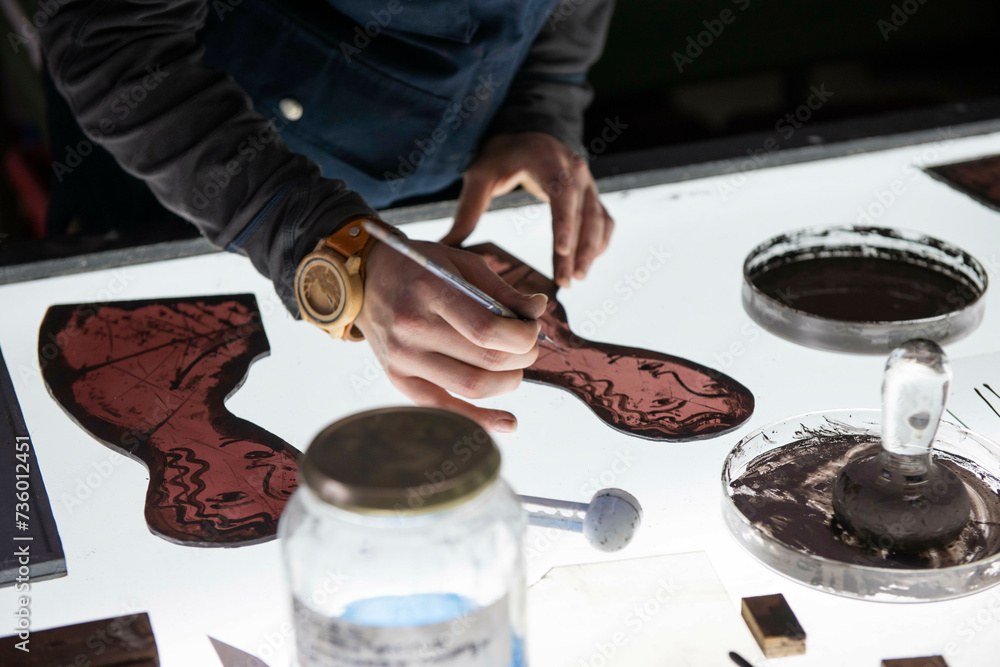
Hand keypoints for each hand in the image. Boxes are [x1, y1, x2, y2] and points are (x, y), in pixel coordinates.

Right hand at [354, 240, 547, 432]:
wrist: (363, 281)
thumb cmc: (416, 268)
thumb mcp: (460, 262)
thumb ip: (501, 289)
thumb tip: (538, 310)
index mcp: (431, 291)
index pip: (488, 330)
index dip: (523, 336)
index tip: (532, 330)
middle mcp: (413, 328)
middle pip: (486, 360)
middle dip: (522, 357)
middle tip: (527, 347)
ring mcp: (403, 358)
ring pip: (472, 387)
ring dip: (508, 382)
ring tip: (513, 368)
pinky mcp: (398, 380)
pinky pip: (444, 408)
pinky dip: (480, 420)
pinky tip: (507, 422)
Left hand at [441, 132, 613, 286]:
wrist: (528, 137)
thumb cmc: (502, 157)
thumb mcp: (479, 176)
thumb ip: (467, 210)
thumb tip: (446, 245)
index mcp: (547, 160)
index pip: (562, 193)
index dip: (564, 223)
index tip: (561, 251)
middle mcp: (574, 170)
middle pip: (584, 212)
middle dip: (578, 248)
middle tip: (568, 280)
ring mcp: (588, 182)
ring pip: (598, 219)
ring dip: (591, 251)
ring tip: (577, 278)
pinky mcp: (592, 194)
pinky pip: (604, 220)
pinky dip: (599, 242)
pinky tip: (587, 263)